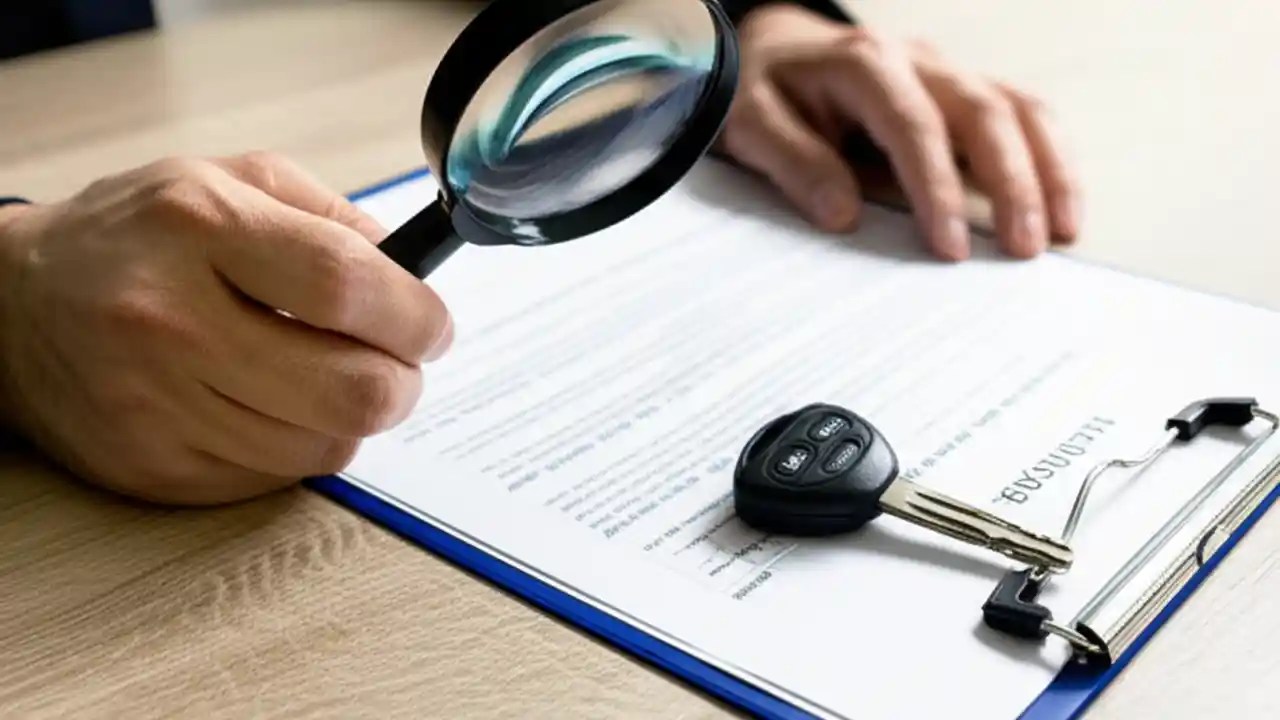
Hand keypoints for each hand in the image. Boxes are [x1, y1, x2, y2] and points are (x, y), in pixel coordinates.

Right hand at [0, 153, 451, 504]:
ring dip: (352, 417)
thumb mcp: (232, 180)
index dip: (416, 316)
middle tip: (396, 363)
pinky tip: (273, 405)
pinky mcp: (154, 469)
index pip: (348, 285)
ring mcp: (158, 405)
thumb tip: (413, 279)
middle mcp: (171, 319)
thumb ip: (332, 219)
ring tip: (325, 376)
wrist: (16, 307)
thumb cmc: (142, 234)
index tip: (431, 325)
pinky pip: (278, 478)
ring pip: (326, 445)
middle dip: (403, 382)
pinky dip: (300, 445)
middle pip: (352, 388)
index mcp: (201, 226)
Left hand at [718, 4, 1080, 259]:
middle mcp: (918, 61)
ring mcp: (947, 73)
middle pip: (984, 112)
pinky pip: (1022, 115)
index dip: (937, 187)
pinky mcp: (963, 92)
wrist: (772, 51)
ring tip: (1061, 231)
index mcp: (864, 64)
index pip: (914, 126)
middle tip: (1023, 248)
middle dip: (1011, 182)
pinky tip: (1059, 203)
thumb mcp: (753, 123)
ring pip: (1019, 107)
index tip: (950, 245)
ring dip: (1048, 169)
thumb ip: (795, 164)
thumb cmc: (764, 90)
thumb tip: (844, 216)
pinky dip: (1048, 157)